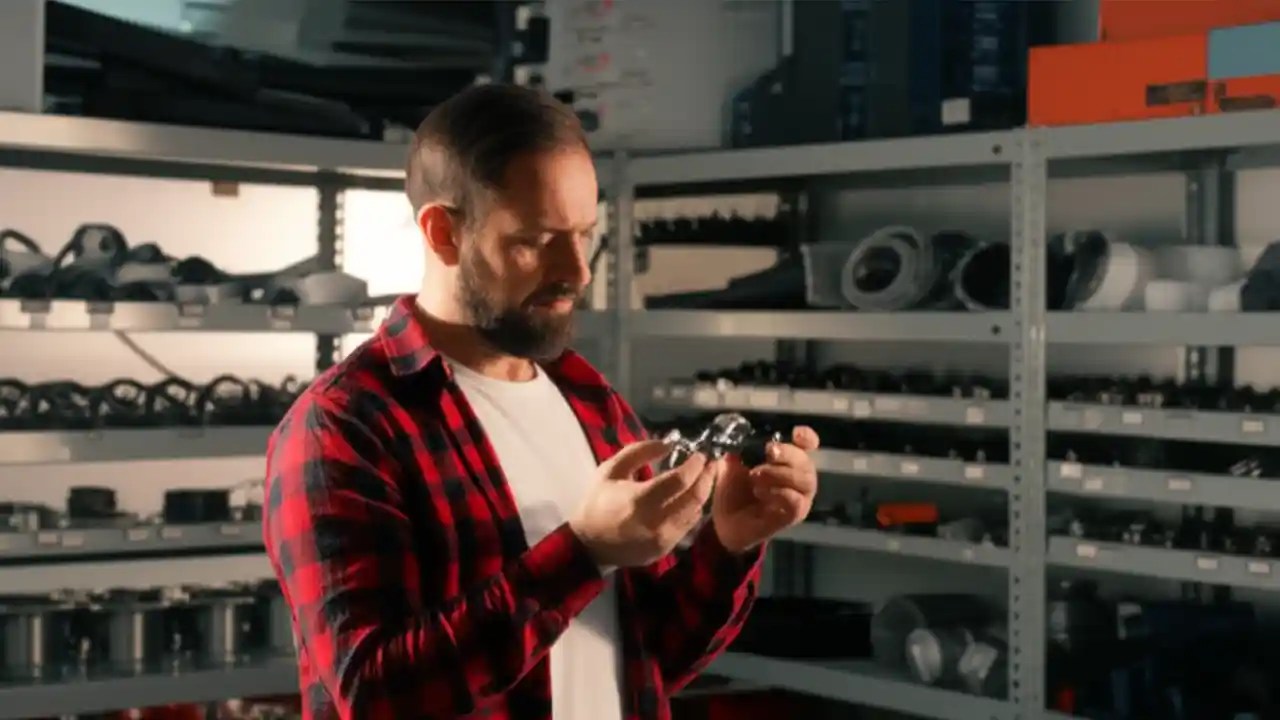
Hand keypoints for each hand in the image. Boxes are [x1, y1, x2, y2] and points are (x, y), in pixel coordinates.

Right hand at [570, 439, 718, 567]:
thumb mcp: (611, 469)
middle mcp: (656, 522)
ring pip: (696, 513)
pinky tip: (690, 498)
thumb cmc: (598, 503)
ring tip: (704, 478)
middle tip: (711, 463)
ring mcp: (663, 539)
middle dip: (707, 478)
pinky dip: (693, 510)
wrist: (589, 545)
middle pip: (694, 498)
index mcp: (640, 500)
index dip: (695, 465)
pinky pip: (688, 526)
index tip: (701, 454)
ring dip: (703, 494)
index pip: (680, 480)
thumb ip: (639, 452)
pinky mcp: (666, 549)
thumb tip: (669, 444)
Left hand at [711, 426, 819, 554]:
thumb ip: (739, 450)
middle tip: (768, 452)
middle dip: (788, 454)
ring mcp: (799, 497)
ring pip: (805, 481)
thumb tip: (739, 438)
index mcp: (787, 460)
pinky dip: (779, 493)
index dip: (807, 437)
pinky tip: (761, 492)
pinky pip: (796, 501)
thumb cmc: (734, 490)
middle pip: (806, 461)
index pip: (808, 444)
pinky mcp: (793, 516)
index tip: (796, 434)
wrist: (725, 523)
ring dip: (780, 474)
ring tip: (756, 476)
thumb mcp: (732, 466)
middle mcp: (799, 477)